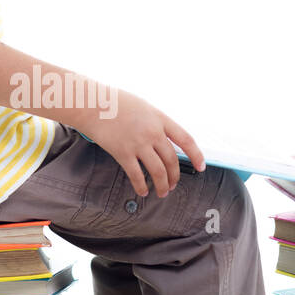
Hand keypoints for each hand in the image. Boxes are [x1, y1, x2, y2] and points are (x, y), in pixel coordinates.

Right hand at [79, 90, 204, 197]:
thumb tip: (163, 139)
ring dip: (162, 185)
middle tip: (173, 185)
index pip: (186, 139)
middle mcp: (153, 132)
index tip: (201, 167)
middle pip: (172, 160)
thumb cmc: (115, 102)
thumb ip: (155, 122)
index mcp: (160, 119)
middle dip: (175, 176)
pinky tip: (143, 192)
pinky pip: (136, 175)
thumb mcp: (143, 106)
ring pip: (158, 171)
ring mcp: (138, 143)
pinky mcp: (123, 153)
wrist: (92, 103)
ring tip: (162, 192)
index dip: (196, 155)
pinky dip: (141, 187)